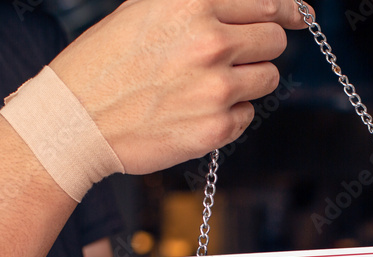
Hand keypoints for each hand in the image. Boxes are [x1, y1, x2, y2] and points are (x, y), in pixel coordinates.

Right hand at [50, 0, 310, 174]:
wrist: (73, 121)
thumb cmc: (103, 64)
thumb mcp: (145, 9)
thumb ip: (199, 4)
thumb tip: (251, 4)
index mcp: (192, 3)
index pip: (268, 2)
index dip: (286, 10)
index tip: (299, 14)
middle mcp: (209, 41)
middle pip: (275, 39)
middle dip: (261, 46)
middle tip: (236, 55)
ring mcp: (216, 88)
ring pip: (268, 79)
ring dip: (248, 80)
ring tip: (207, 84)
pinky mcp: (216, 128)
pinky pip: (248, 115)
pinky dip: (230, 113)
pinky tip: (194, 110)